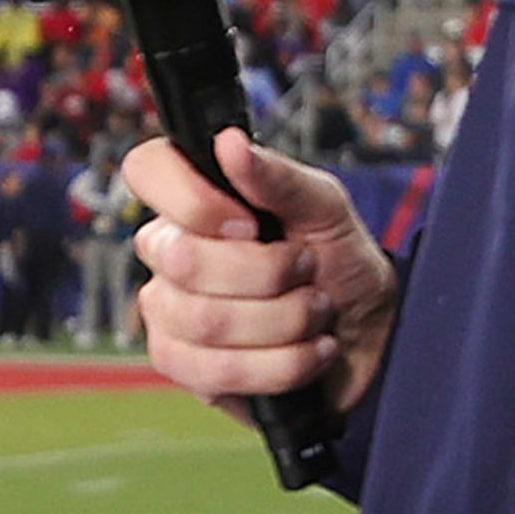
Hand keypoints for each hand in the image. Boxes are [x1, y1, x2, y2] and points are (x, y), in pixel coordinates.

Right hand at [124, 128, 395, 420]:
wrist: (368, 334)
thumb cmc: (340, 263)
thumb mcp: (326, 208)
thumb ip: (278, 176)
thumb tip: (229, 143)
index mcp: (195, 201)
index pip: (146, 171)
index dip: (192, 200)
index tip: (249, 223)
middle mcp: (168, 253)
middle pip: (182, 260)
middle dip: (268, 273)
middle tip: (305, 269)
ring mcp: (168, 313)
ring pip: (205, 321)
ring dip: (285, 320)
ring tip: (316, 314)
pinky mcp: (185, 367)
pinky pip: (216, 370)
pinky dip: (282, 364)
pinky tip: (308, 351)